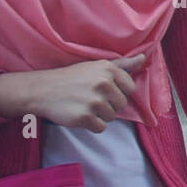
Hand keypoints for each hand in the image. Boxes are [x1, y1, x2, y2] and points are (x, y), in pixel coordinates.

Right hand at [0, 54, 145, 132]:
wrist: (42, 90)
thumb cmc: (72, 78)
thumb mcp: (96, 66)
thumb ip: (122, 64)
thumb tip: (144, 59)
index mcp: (108, 69)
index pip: (130, 88)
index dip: (118, 91)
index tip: (103, 90)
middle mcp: (103, 83)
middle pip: (121, 104)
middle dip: (109, 104)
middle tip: (90, 98)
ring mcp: (95, 101)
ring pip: (112, 117)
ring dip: (99, 115)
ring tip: (83, 105)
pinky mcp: (86, 117)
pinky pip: (101, 128)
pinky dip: (91, 125)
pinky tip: (79, 114)